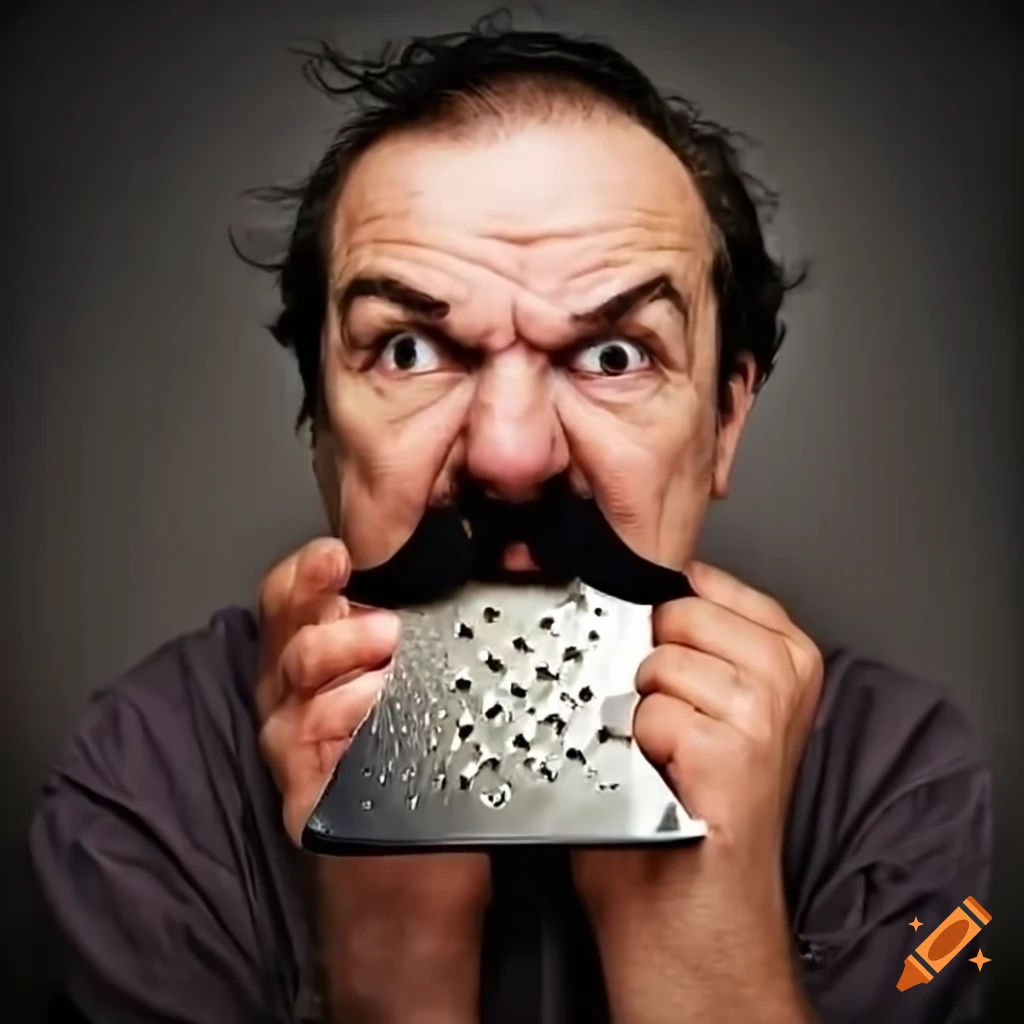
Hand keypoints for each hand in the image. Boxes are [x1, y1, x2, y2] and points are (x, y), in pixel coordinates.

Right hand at [256, 538, 490, 1022]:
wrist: (422, 879)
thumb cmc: (430, 775)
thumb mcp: (427, 689)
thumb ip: (423, 636)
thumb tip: (465, 572)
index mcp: (321, 667)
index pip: (291, 602)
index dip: (308, 571)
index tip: (340, 551)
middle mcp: (297, 704)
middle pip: (282, 634)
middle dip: (320, 605)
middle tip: (368, 597)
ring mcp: (297, 753)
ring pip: (288, 687)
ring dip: (333, 653)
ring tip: (381, 641)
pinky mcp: (306, 801)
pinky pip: (305, 751)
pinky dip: (335, 719)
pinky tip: (368, 704)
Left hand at [572, 561, 822, 1022]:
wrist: (686, 926)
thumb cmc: (676, 821)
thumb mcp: (689, 705)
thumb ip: (678, 640)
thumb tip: (632, 583)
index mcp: (782, 656)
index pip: (700, 579)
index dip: (655, 616)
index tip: (651, 658)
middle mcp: (786, 678)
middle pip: (676, 610)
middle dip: (645, 666)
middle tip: (660, 730)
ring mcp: (766, 716)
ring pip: (661, 661)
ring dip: (639, 713)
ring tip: (661, 761)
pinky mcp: (738, 757)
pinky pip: (654, 712)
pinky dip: (638, 748)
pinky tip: (661, 783)